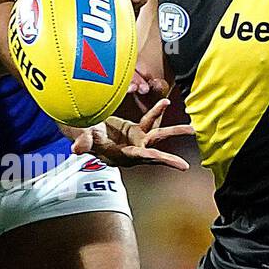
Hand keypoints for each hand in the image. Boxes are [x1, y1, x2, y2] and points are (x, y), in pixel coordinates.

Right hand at [71, 97, 193, 169]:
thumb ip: (82, 142)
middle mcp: (130, 151)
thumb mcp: (80, 135)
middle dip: (168, 160)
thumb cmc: (80, 133)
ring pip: (158, 136)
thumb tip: (76, 149)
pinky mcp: (136, 131)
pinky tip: (165, 102)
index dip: (153, 158)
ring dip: (174, 133)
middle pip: (153, 154)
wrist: (81, 127)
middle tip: (184, 167)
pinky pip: (150, 121)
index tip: (166, 162)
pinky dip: (157, 111)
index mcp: (119, 155)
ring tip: (192, 129)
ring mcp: (135, 141)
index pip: (138, 156)